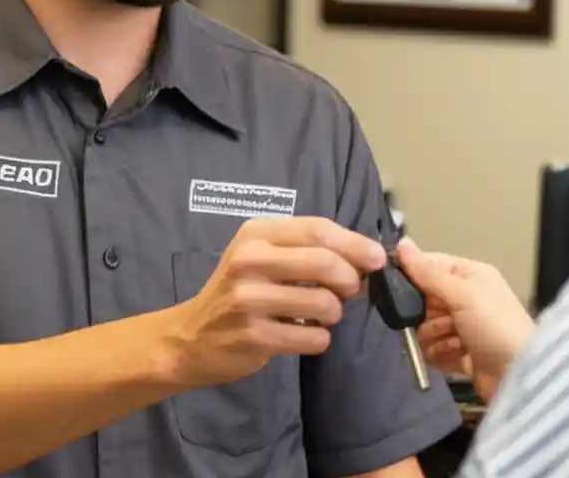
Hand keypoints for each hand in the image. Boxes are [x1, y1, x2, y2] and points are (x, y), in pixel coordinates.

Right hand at [169, 217, 388, 385]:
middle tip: (351, 291)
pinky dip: (319, 340)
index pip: (318, 229)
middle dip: (350, 280)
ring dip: (334, 313)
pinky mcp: (254, 336)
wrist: (191, 337)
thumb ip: (308, 250)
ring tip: (319, 316)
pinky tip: (303, 336)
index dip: (355, 244)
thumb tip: (366, 259)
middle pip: (325, 263)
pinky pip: (313, 338)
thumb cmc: (238, 291)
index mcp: (256, 234)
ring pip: (324, 303)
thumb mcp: (263, 256)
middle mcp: (249, 261)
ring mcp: (249, 300)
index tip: (377, 258)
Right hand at [395, 238, 534, 402]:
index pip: (431, 266)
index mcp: (471, 276)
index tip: (399, 288)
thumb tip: (402, 244)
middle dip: (428, 314)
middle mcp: (466, 298)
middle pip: (425, 300)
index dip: (414, 276)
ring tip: (455, 341)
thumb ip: (429, 273)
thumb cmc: (496, 327)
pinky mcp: (459, 354)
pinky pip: (434, 350)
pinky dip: (441, 354)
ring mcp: (462, 327)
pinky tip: (458, 355)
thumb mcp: (463, 294)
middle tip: (443, 320)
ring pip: (426, 328)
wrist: (519, 376)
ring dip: (435, 337)